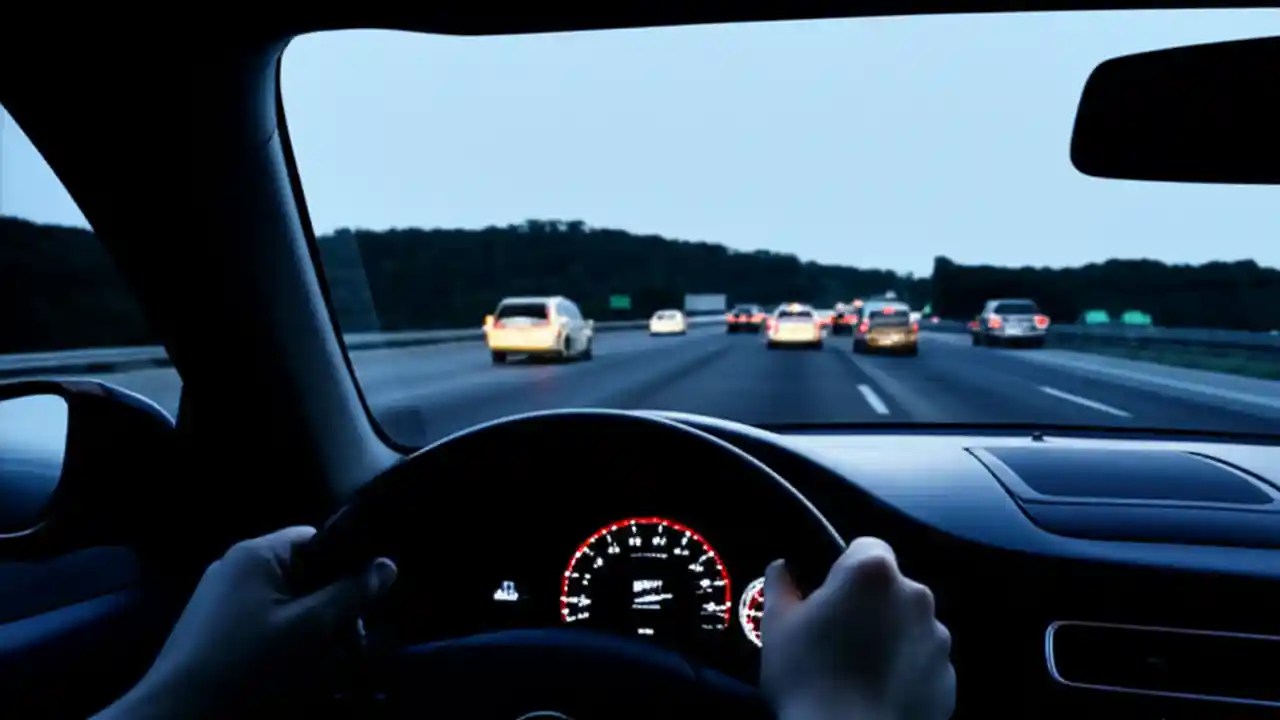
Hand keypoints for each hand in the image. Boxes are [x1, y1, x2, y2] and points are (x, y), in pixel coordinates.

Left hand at [94, 526, 397, 719]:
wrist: (177, 716)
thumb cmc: (249, 665)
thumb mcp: (311, 629)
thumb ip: (352, 593)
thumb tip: (387, 565)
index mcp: (257, 553)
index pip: (318, 540)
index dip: (347, 567)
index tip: (364, 603)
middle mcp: (235, 568)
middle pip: (305, 575)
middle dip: (332, 608)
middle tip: (349, 645)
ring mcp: (219, 600)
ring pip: (287, 605)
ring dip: (311, 632)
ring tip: (323, 667)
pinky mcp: (213, 631)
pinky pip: (264, 625)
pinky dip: (285, 644)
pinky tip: (293, 674)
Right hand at [761, 537, 953, 719]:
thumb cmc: (806, 675)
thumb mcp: (777, 625)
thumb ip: (781, 585)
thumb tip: (782, 567)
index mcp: (872, 572)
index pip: (865, 547)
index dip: (844, 569)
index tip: (827, 598)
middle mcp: (915, 596)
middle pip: (891, 587)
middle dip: (870, 604)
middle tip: (839, 638)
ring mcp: (938, 638)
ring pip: (910, 625)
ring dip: (891, 637)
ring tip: (860, 671)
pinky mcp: (950, 678)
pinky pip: (923, 662)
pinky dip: (907, 671)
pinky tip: (879, 693)